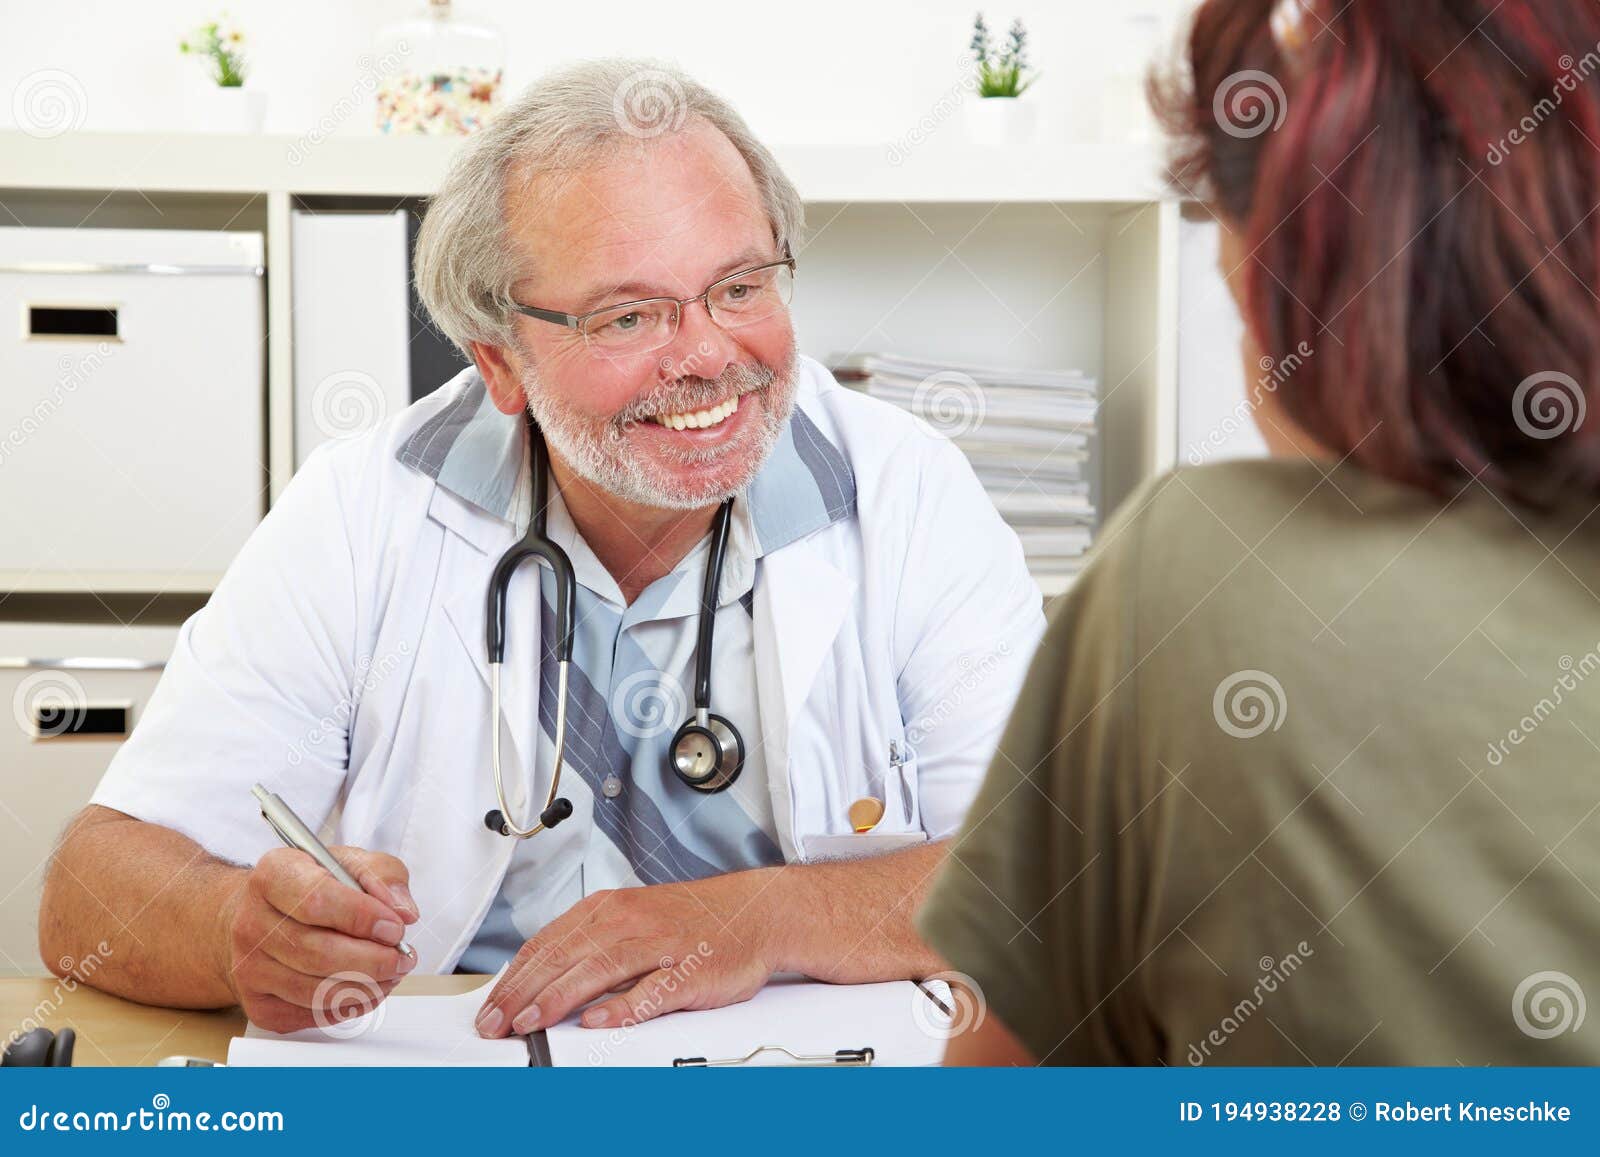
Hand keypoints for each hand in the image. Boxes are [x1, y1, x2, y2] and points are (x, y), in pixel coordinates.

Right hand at [219, 845, 419, 1033]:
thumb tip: (403, 911)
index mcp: (273, 876)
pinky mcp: (258, 1004)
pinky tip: (367, 988)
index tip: (395, 928)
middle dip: (374, 960)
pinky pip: (311, 1014)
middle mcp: (251, 923)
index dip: (362, 918)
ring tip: (391, 973)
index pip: (316, 900)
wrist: (265, 916)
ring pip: (317, 990)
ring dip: (367, 987)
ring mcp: (250, 968)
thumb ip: (383, 876)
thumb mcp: (352, 863)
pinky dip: (349, 1006)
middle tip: (402, 958)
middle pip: (319, 953)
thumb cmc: (311, 887)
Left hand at [474, 867, 783, 1036]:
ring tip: (530, 1023)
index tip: (491, 1006)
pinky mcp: (689, 970)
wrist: (755, 911)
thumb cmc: (694, 920)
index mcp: (609, 908)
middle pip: (564, 957)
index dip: (514, 977)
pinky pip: (650, 991)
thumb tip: (541, 975)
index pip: (547, 943)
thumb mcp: (632, 919)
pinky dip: (622, 1007)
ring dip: (558, 998)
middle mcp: (629, 921)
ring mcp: (659, 944)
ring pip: (598, 970)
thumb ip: (589, 943)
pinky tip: (598, 1022)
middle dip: (523, 993)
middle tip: (496, 1023)